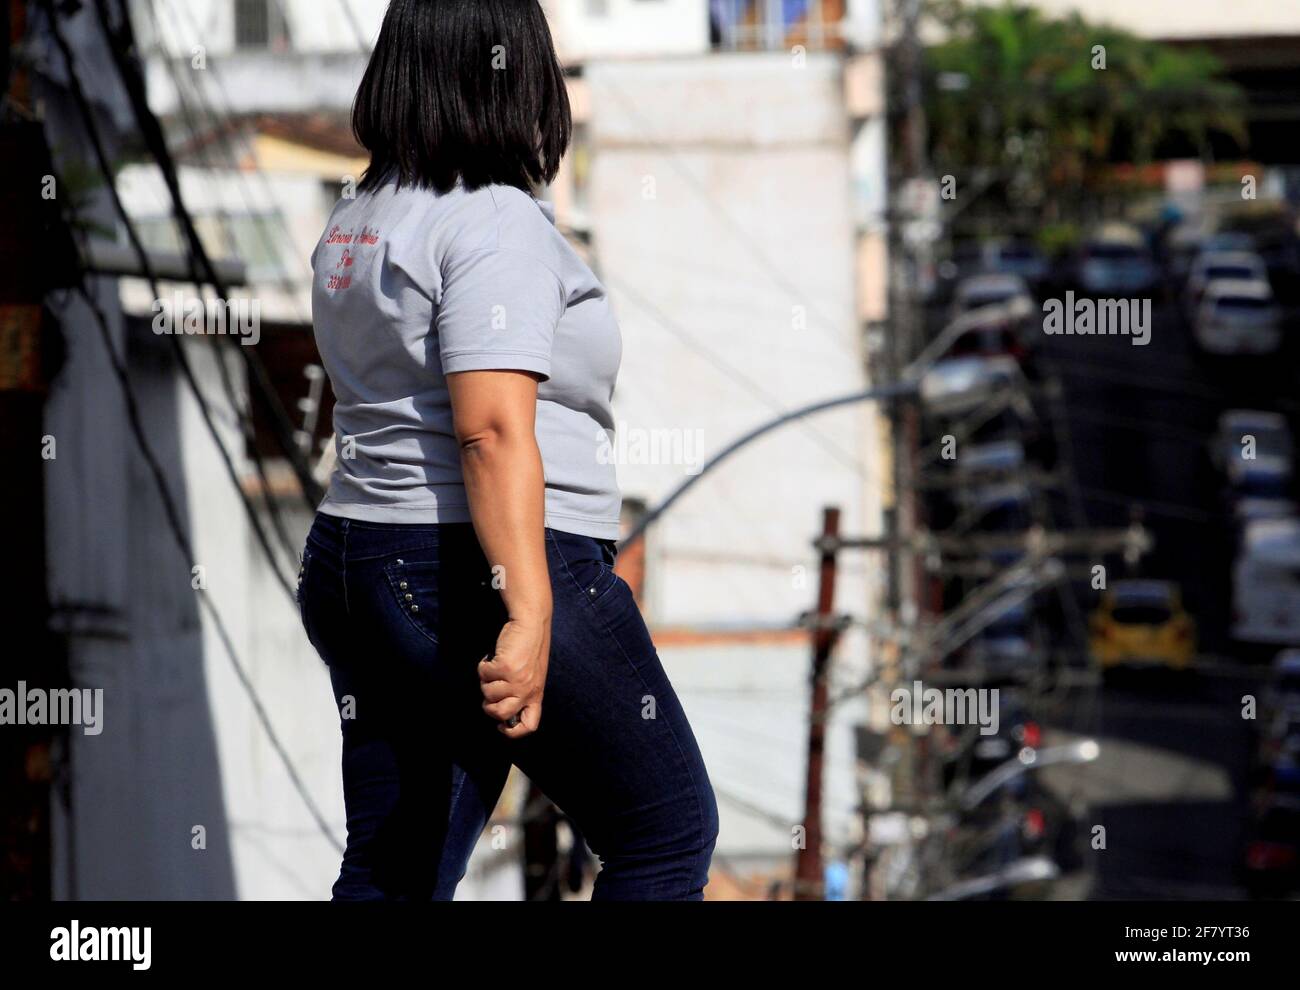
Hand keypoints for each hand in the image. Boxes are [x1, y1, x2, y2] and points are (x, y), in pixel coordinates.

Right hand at [478, 616, 548, 737]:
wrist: (531, 623)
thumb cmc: (530, 649)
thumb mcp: (533, 676)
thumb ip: (522, 692)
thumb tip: (501, 712)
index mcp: (536, 694)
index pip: (530, 726)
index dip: (513, 732)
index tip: (501, 725)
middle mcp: (527, 690)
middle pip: (500, 714)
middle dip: (488, 706)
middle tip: (491, 689)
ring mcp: (516, 680)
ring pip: (487, 693)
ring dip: (486, 680)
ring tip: (495, 667)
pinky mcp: (505, 667)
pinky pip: (483, 675)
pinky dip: (483, 665)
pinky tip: (493, 657)